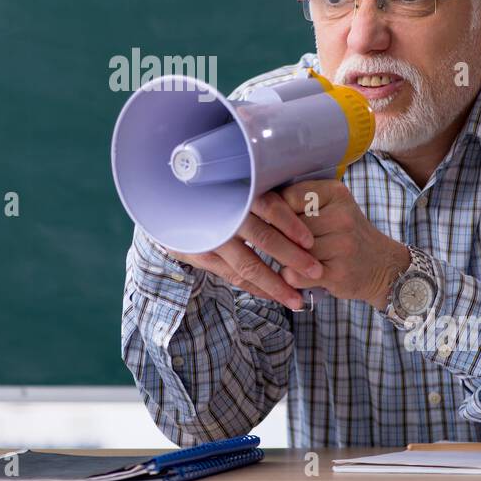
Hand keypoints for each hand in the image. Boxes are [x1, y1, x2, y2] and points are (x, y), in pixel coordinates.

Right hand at [162, 190, 324, 310]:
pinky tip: (274, 296)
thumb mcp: (233, 180)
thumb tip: (302, 199)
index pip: (268, 205)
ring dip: (274, 285)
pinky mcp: (199, 255)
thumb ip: (260, 188)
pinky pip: (233, 276)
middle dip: (292, 257)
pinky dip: (255, 288)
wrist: (164, 197)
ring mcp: (208, 237)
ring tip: (297, 300)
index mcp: (236, 189)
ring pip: (247, 265)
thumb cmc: (211, 188)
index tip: (309, 241)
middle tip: (316, 271)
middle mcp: (222, 213)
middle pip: (262, 237)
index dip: (290, 223)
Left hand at [277, 179, 410, 305]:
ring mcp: (342, 245)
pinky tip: (299, 274)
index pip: (287, 198)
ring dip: (283, 259)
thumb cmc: (346, 234)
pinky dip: (290, 278)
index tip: (271, 220)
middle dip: (279, 238)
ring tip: (292, 259)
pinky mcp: (337, 273)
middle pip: (287, 227)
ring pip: (289, 252)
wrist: (383, 265)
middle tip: (282, 244)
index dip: (274, 213)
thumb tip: (256, 205)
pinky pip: (295, 275)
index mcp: (335, 193)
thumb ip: (300, 202)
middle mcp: (341, 216)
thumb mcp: (331, 207)